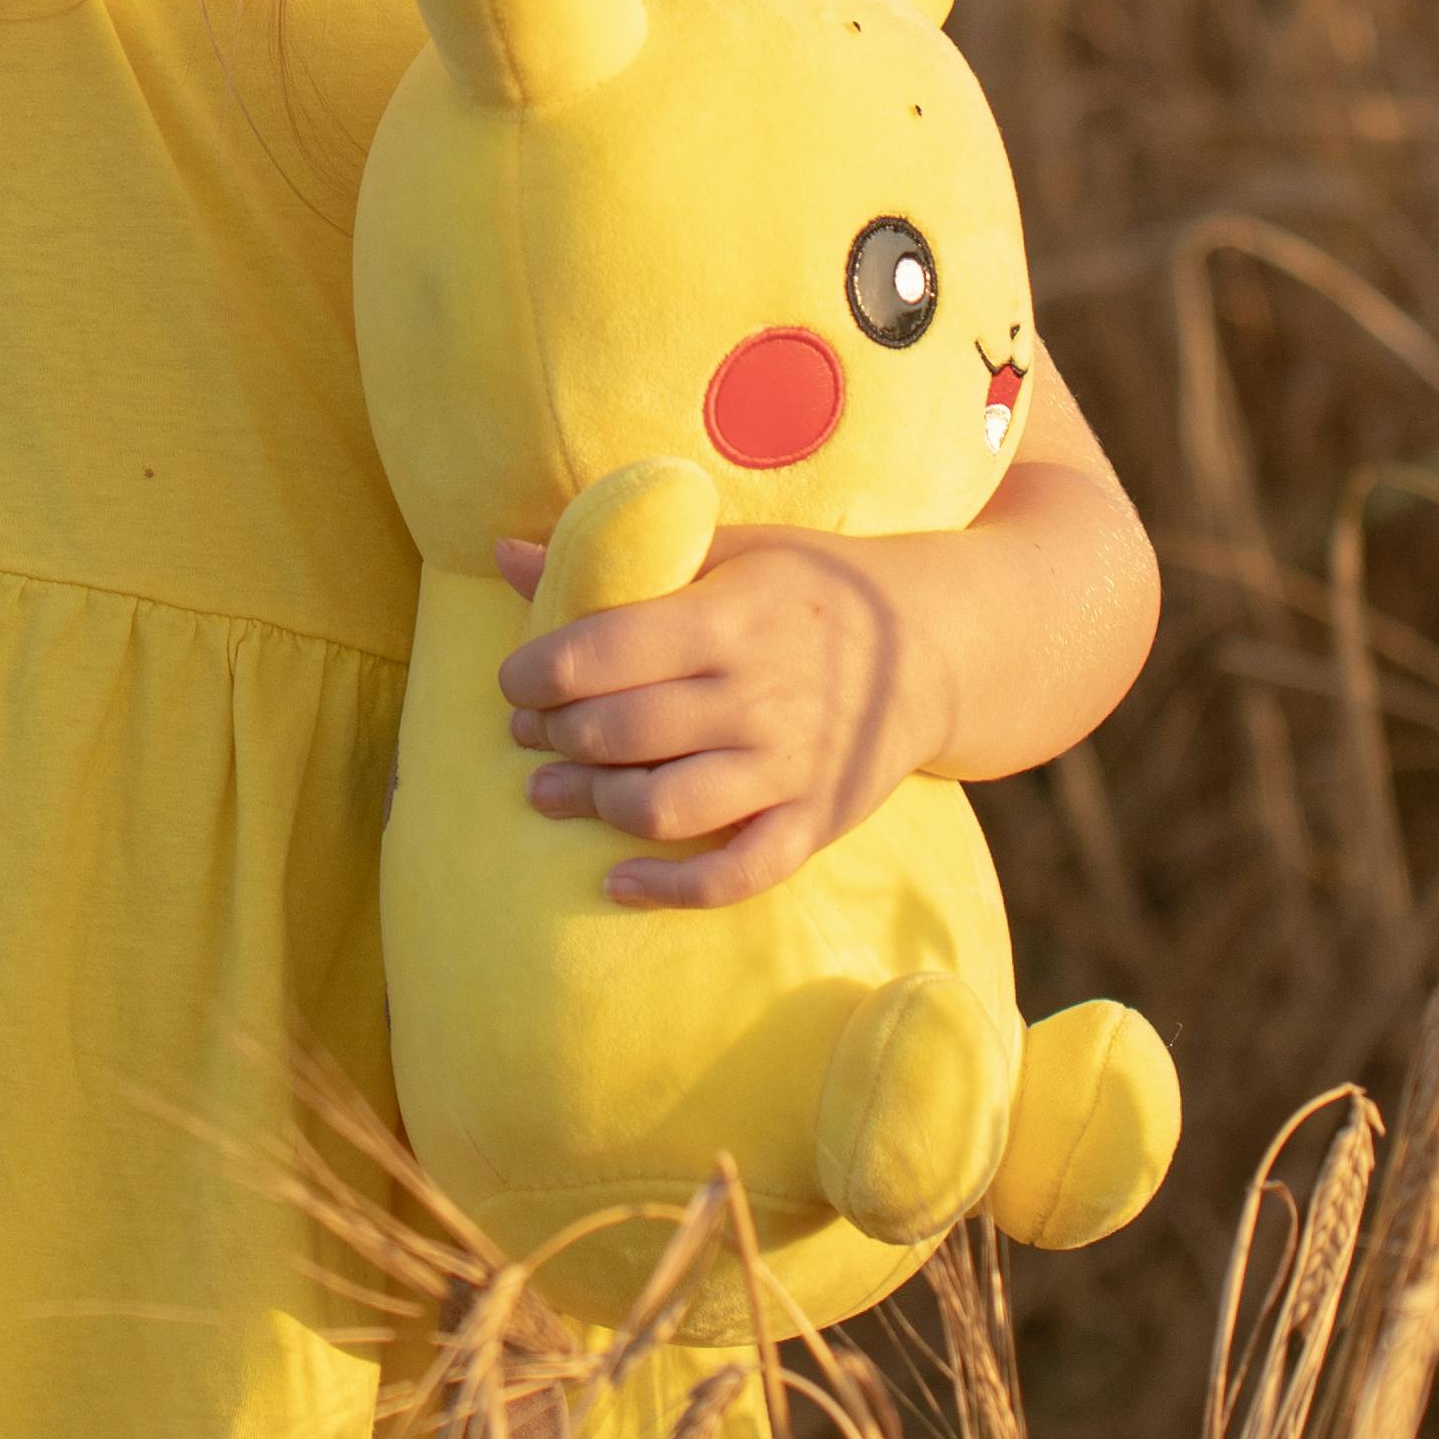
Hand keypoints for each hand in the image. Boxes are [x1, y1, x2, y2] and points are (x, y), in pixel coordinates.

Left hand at [496, 525, 956, 907]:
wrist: (934, 642)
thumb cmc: (810, 588)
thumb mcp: (727, 549)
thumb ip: (621, 559)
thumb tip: (505, 553)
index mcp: (729, 618)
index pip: (601, 652)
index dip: (537, 675)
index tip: (517, 682)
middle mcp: (758, 696)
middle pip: (620, 733)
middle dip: (555, 739)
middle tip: (531, 736)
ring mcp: (790, 766)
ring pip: (663, 807)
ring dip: (593, 805)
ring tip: (552, 792)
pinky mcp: (817, 821)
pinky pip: (738, 873)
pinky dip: (671, 888)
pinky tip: (618, 882)